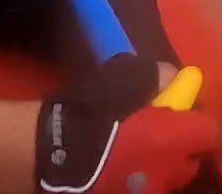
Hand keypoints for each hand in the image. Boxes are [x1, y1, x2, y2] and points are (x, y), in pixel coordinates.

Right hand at [35, 54, 217, 193]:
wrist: (52, 151)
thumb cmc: (89, 113)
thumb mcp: (119, 81)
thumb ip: (152, 76)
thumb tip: (169, 75)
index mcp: (177, 138)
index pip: (207, 130)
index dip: (191, 118)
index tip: (172, 108)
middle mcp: (173, 168)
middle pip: (188, 157)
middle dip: (175, 144)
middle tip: (149, 129)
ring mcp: (153, 188)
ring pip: (165, 173)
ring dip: (155, 161)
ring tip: (127, 149)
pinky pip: (142, 184)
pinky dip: (134, 175)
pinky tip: (112, 164)